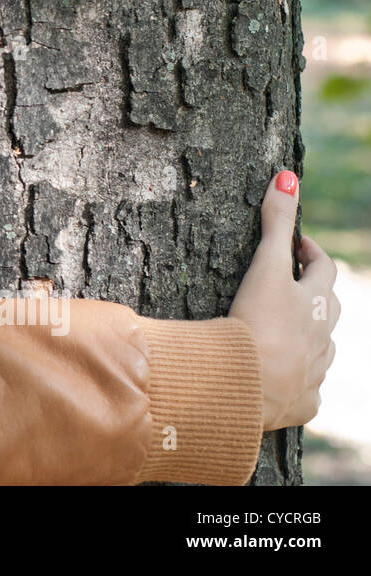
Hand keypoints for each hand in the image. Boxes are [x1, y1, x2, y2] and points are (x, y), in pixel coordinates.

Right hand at [228, 170, 339, 430]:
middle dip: (317, 296)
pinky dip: (298, 382)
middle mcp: (324, 338)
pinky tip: (284, 383)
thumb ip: (275, 223)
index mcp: (318, 304)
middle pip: (331, 310)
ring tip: (288, 335)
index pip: (324, 269)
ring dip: (310, 339)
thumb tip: (288, 175)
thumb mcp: (265, 267)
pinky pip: (308, 392)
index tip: (297, 245)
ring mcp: (316, 373)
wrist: (248, 386)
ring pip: (322, 351)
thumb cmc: (257, 322)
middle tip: (294, 285)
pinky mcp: (302, 405)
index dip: (311, 253)